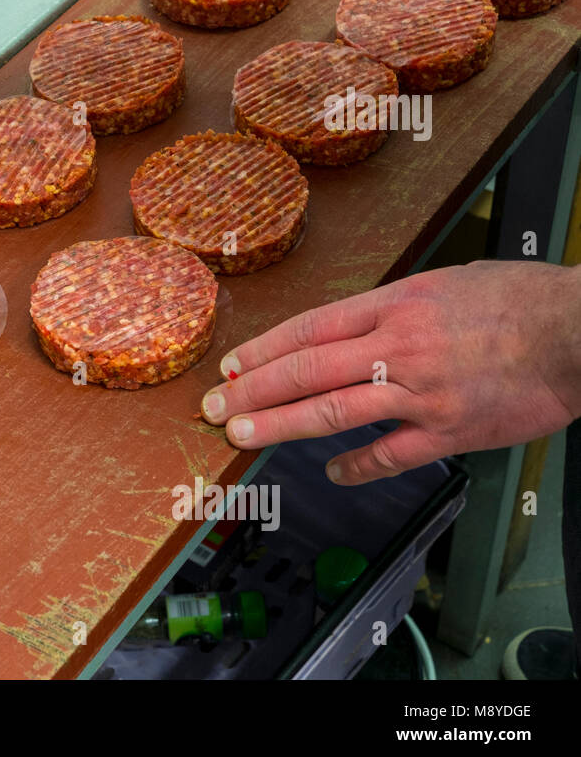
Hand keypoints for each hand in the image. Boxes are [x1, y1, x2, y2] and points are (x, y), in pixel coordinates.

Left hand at [200, 261, 580, 484]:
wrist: (578, 330)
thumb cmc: (519, 299)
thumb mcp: (443, 283)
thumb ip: (392, 308)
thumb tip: (350, 328)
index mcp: (395, 305)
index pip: (310, 328)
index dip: (264, 349)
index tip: (232, 365)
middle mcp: (399, 347)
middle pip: (306, 370)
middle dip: (252, 391)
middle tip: (213, 407)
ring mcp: (421, 392)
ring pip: (333, 411)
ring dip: (280, 425)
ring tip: (241, 435)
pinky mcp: (450, 431)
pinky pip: (389, 454)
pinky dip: (355, 466)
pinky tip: (330, 473)